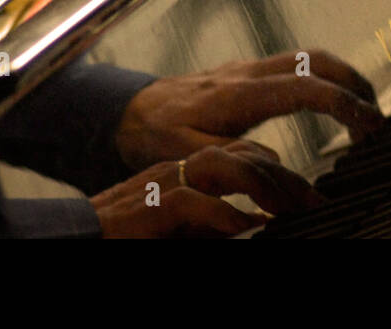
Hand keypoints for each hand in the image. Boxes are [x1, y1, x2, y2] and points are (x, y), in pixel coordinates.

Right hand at [89, 140, 325, 237]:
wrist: (75, 235)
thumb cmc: (130, 233)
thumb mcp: (182, 225)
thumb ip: (216, 219)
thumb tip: (254, 224)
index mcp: (189, 168)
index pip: (246, 154)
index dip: (282, 174)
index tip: (311, 199)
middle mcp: (179, 168)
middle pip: (242, 154)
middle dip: (285, 178)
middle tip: (316, 204)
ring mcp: (162, 183)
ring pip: (220, 164)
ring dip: (260, 185)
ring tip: (288, 210)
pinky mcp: (146, 207)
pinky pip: (188, 200)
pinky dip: (219, 213)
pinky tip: (243, 225)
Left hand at [114, 50, 383, 170]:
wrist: (129, 109)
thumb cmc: (154, 131)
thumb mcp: (185, 150)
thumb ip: (230, 153)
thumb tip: (275, 160)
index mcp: (239, 93)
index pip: (304, 87)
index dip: (343, 103)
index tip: (369, 126)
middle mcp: (249, 73)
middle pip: (317, 61)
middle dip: (356, 83)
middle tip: (380, 118)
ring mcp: (250, 68)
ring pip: (310, 58)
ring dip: (344, 78)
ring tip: (366, 112)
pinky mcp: (249, 73)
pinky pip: (297, 66)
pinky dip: (324, 79)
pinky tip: (333, 103)